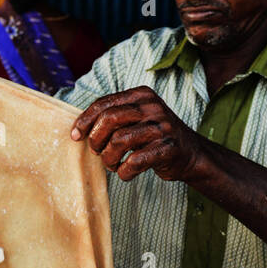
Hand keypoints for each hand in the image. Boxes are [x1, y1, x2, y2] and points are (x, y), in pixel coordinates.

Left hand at [70, 86, 202, 181]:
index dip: (85, 121)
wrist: (190, 153)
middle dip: (96, 140)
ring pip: (119, 141)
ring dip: (109, 159)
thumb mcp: (136, 118)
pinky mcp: (167, 148)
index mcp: (141, 95)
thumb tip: (79, 128)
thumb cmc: (154, 137)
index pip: (104, 103)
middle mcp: (152, 107)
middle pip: (109, 120)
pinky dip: (124, 172)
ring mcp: (162, 127)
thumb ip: (113, 117)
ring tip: (113, 164)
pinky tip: (126, 172)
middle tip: (97, 152)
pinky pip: (134, 161)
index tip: (75, 136)